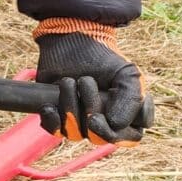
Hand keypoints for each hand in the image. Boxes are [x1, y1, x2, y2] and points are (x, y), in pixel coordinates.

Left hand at [34, 22, 151, 142]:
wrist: (70, 42)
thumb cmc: (103, 58)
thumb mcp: (127, 74)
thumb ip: (132, 99)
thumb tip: (117, 125)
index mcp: (129, 114)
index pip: (130, 138)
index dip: (117, 131)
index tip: (102, 112)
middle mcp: (107, 122)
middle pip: (99, 139)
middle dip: (89, 113)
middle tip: (85, 84)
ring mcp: (82, 121)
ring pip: (76, 133)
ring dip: (69, 107)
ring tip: (68, 81)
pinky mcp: (60, 116)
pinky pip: (55, 131)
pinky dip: (52, 121)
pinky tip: (49, 106)